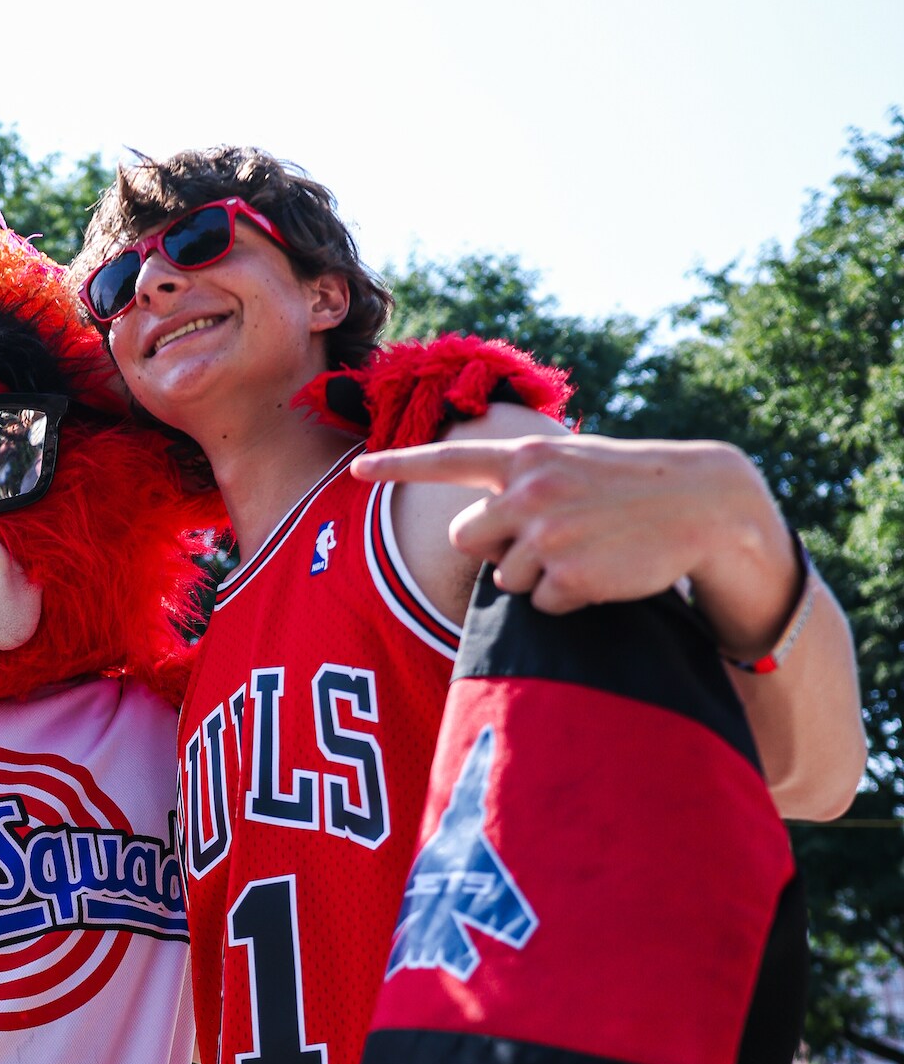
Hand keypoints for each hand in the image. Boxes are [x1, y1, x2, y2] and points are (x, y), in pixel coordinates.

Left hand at [354, 434, 797, 631]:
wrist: (704, 503)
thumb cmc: (633, 486)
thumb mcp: (574, 464)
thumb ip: (523, 484)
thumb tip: (476, 536)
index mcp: (525, 457)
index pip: (448, 460)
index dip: (397, 467)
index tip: (358, 471)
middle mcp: (526, 492)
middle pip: (466, 539)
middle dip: (493, 549)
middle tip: (545, 541)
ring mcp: (545, 537)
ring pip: (503, 579)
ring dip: (536, 576)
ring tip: (586, 552)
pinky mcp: (567, 578)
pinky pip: (541, 606)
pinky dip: (566, 600)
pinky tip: (602, 574)